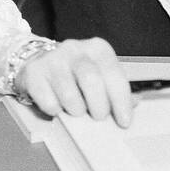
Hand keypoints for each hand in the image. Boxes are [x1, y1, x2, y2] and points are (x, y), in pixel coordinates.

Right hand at [15, 38, 133, 127]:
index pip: (114, 75)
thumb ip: (115, 88)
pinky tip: (57, 106)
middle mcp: (76, 49)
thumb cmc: (75, 73)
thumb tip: (134, 104)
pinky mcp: (35, 72)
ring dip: (76, 109)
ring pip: (69, 93)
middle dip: (99, 106)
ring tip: (77, 110)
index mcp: (98, 48)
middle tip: (98, 116)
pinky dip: (55, 110)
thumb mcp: (99, 74)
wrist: (37, 62)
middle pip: (92, 81)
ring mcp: (54, 59)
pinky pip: (48, 100)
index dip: (121, 102)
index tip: (124, 121)